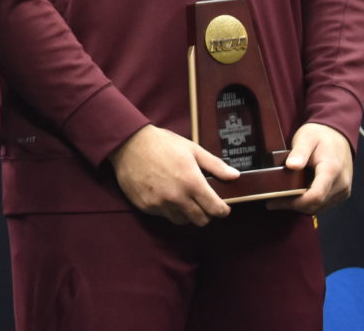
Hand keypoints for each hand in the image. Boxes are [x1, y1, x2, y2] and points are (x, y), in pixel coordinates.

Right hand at [110, 124, 238, 225]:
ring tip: (181, 198)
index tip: (221, 207)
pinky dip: (167, 209)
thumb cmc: (162, 143)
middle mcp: (177, 197)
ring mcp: (160, 203)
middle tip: (200, 201)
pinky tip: (163, 194)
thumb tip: (235, 176)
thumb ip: (215, 165)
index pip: (216, 210)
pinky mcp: (146, 206)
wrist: (128, 143)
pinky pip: (163, 215)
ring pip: (182, 220)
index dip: (222, 210)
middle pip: (201, 220)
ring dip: (186, 213)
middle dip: (205, 213)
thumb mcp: (192, 149)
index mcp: (192, 182)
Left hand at [267, 122, 352, 214]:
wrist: (338, 135)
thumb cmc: (320, 135)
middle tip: (273, 202)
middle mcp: (341, 183)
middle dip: (293, 205)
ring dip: (301, 206)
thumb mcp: (306, 138)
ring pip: (320, 207)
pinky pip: (324, 203)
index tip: (275, 202)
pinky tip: (296, 196)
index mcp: (332, 170)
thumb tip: (291, 165)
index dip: (294, 202)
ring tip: (281, 199)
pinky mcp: (342, 192)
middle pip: (316, 204)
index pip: (315, 196)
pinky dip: (309, 203)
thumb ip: (299, 152)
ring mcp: (343, 189)